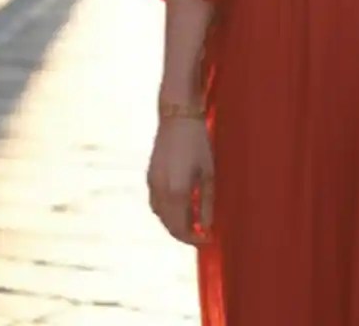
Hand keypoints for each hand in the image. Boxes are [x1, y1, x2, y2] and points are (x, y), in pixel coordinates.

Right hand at [147, 115, 213, 245]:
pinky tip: (180, 209)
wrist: (177, 118)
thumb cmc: (199, 144)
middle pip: (169, 225)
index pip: (182, 228)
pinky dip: (167, 212)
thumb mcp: (209, 174)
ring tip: (193, 225)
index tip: (208, 240)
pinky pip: (156, 203)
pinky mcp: (150, 176)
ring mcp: (152, 184)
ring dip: (174, 224)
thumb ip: (207, 203)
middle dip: (184, 235)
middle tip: (201, 236)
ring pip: (160, 215)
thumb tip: (208, 227)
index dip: (194, 239)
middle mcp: (160, 191)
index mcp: (177, 192)